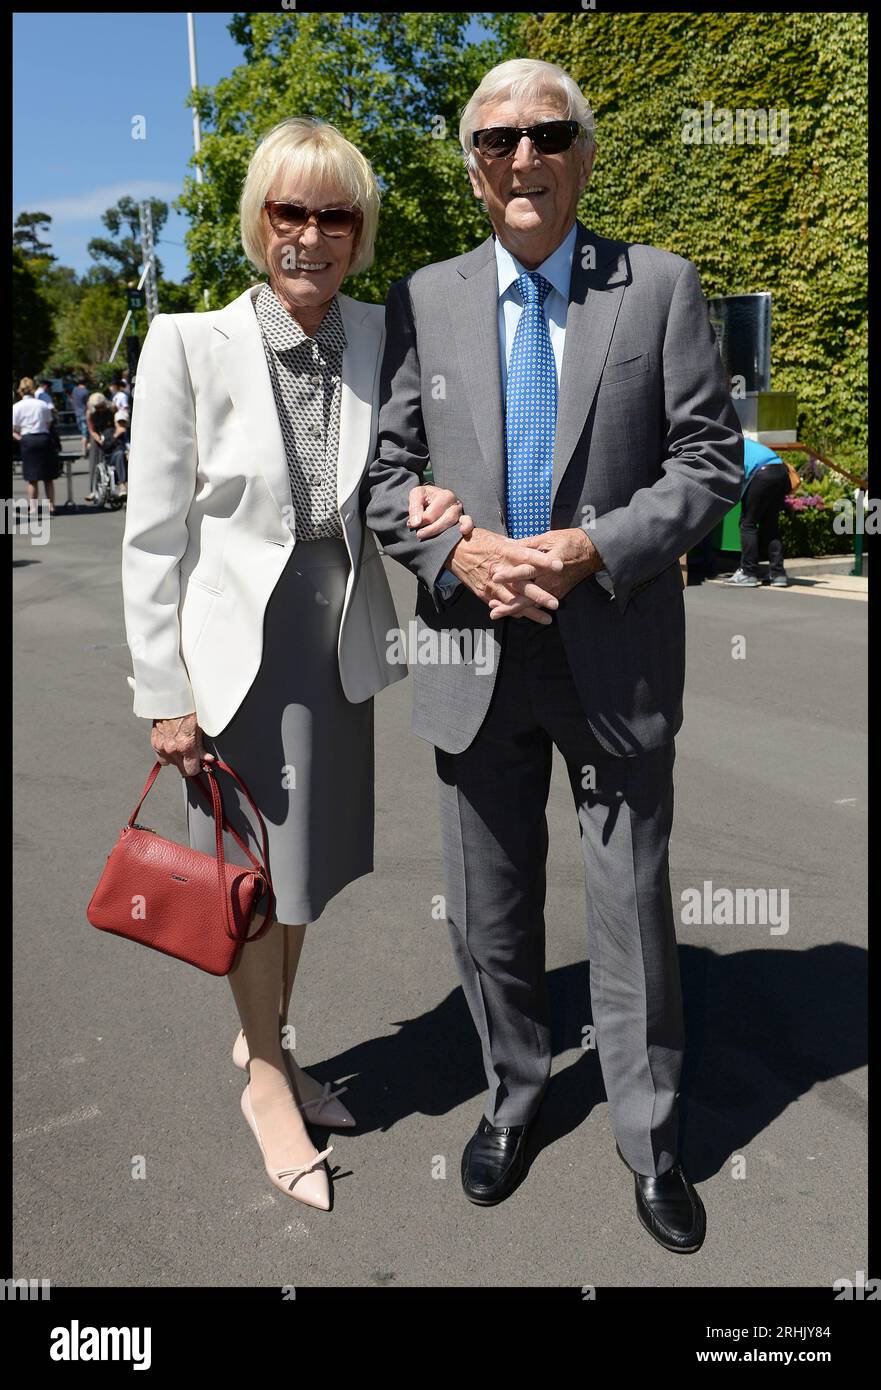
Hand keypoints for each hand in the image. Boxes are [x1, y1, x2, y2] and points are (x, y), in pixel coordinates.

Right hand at [151, 713, 213, 777]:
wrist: (170, 696)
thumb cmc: (187, 707)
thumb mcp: (200, 726)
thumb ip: (201, 746)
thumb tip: (207, 759)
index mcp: (185, 745)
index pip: (191, 770)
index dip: (197, 768)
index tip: (200, 765)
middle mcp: (171, 748)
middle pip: (181, 768)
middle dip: (188, 764)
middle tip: (193, 756)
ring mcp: (161, 745)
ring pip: (170, 762)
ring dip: (177, 758)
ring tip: (182, 747)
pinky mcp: (154, 740)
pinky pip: (160, 755)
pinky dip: (167, 752)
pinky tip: (173, 743)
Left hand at [407, 484, 473, 540]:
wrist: (431, 498)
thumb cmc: (424, 497)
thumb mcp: (416, 495)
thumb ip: (414, 507)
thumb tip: (415, 523)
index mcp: (444, 495)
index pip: (432, 513)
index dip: (421, 521)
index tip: (411, 524)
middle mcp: (455, 502)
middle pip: (445, 518)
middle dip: (431, 529)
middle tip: (419, 534)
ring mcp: (460, 512)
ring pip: (453, 522)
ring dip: (439, 531)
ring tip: (425, 535)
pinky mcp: (462, 519)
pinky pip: (468, 523)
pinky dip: (467, 527)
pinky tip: (462, 531)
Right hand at [446, 526, 563, 624]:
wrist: (453, 551)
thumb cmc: (479, 541)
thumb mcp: (499, 538)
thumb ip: (517, 545)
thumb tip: (536, 545)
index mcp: (504, 551)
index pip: (527, 556)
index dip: (543, 561)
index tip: (559, 566)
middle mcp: (499, 569)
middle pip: (522, 584)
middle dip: (539, 595)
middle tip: (555, 604)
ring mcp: (491, 584)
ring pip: (513, 601)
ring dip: (530, 611)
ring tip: (547, 619)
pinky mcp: (485, 594)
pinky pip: (502, 606)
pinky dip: (515, 612)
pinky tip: (529, 617)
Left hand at [486, 528, 602, 619]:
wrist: (593, 552)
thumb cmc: (570, 541)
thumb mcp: (548, 537)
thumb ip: (527, 544)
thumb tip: (507, 545)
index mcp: (548, 564)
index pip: (527, 570)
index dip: (511, 574)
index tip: (495, 577)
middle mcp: (551, 580)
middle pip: (528, 595)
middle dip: (510, 604)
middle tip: (492, 609)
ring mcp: (555, 589)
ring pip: (532, 604)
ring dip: (514, 609)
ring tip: (496, 613)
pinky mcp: (557, 593)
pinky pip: (539, 605)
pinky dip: (525, 609)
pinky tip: (510, 610)